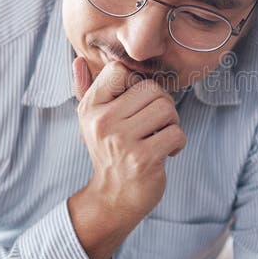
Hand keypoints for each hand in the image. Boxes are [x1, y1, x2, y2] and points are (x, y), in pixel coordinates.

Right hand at [71, 56, 186, 232]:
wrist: (113, 198)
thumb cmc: (108, 153)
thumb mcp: (90, 121)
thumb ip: (84, 89)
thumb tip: (79, 60)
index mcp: (91, 108)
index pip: (120, 70)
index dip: (137, 83)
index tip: (138, 103)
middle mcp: (102, 122)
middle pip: (152, 89)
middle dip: (162, 104)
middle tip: (156, 123)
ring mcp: (122, 141)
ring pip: (166, 108)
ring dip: (172, 122)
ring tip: (161, 135)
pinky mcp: (143, 159)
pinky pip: (176, 133)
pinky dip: (178, 142)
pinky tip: (166, 151)